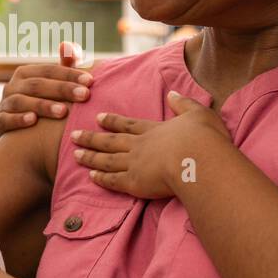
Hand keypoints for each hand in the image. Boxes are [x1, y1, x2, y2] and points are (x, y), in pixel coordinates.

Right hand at [0, 41, 92, 132]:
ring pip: (21, 101)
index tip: (90, 81)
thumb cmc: (42, 103)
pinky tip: (33, 121)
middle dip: (62, 89)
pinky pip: (6, 119)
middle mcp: (12, 86)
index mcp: (25, 73)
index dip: (70, 74)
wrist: (19, 133)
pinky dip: (19, 119)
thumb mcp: (52, 85)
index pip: (49, 70)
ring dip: (43, 105)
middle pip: (37, 84)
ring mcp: (4, 104)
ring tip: (63, 112)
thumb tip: (69, 44)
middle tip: (84, 95)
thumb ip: (64, 66)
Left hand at [72, 91, 230, 198]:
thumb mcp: (198, 113)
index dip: (113, 121)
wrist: (198, 160)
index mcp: (154, 130)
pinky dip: (101, 178)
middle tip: (74, 135)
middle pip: (110, 141)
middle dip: (91, 138)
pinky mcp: (134, 183)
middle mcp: (140, 145)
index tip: (99, 118)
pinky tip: (91, 176)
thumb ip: (184, 104)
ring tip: (75, 155)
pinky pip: (113, 180)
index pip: (129, 125)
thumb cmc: (203, 138)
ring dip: (90, 156)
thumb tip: (172, 94)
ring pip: (106, 160)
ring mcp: (134, 164)